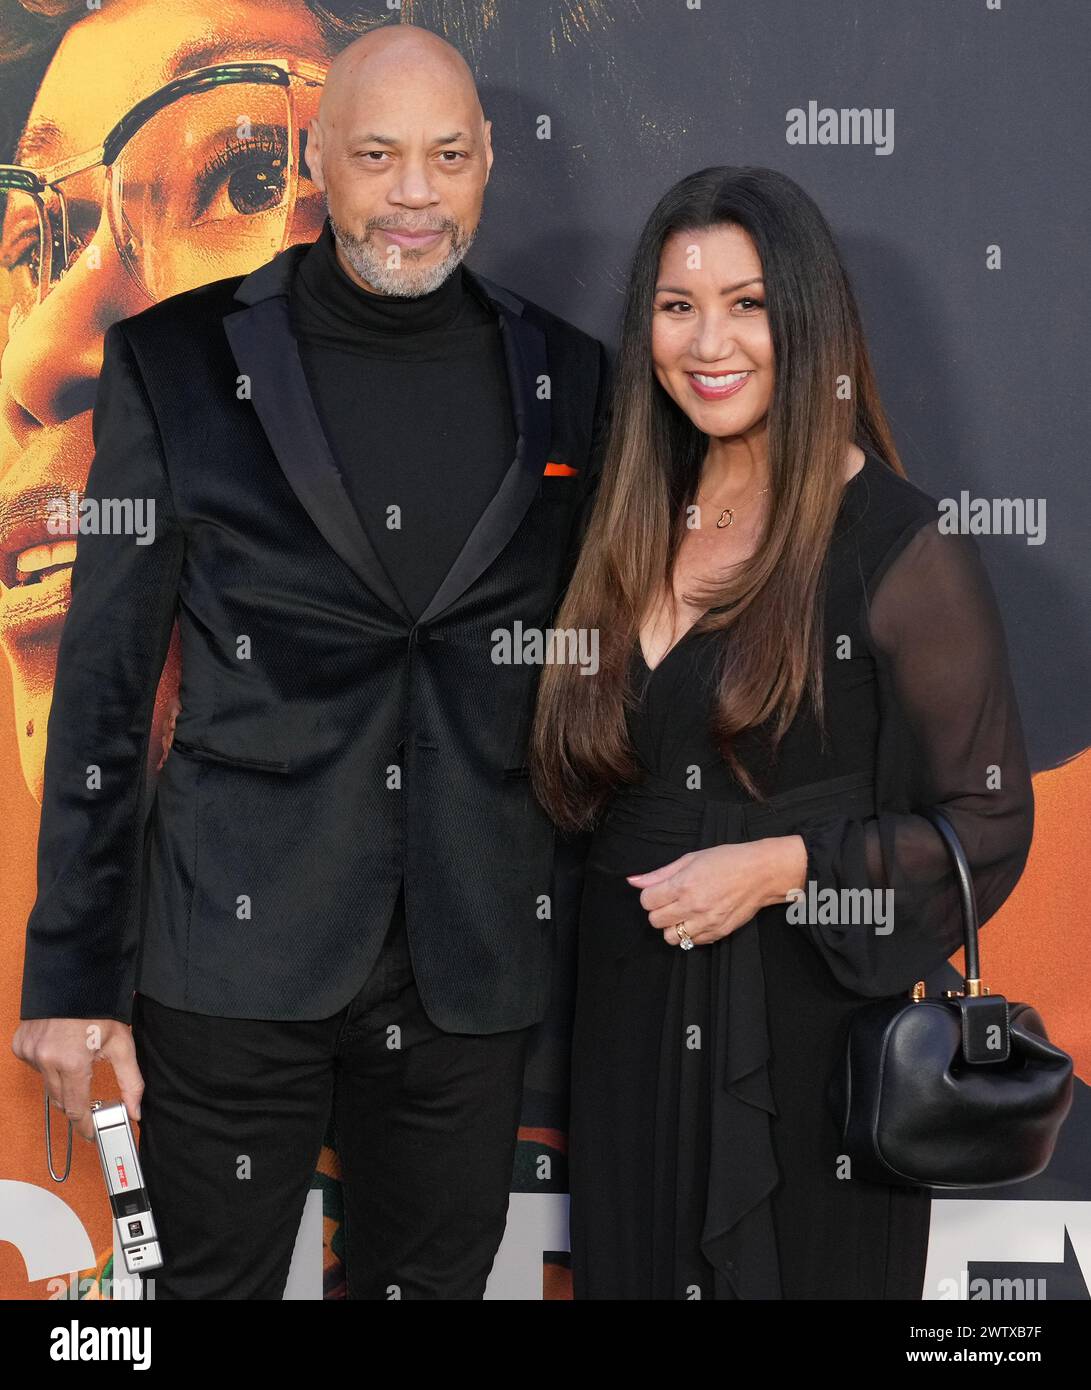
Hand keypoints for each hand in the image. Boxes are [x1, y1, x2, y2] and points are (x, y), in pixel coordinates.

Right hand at [12, 1018, 143, 1142]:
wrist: (75, 977)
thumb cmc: (100, 1008)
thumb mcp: (122, 1044)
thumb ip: (131, 1081)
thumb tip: (135, 1111)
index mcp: (72, 1062)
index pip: (76, 1109)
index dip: (86, 1126)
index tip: (93, 1134)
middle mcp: (46, 1060)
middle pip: (61, 1100)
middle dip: (77, 1105)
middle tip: (93, 1103)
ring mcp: (30, 1053)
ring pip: (48, 1084)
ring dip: (63, 1083)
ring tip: (79, 1064)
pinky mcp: (21, 1045)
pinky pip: (35, 1067)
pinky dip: (48, 1065)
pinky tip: (61, 1050)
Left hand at [627, 836, 806, 946]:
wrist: (761, 873)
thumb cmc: (727, 860)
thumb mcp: (690, 859)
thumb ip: (660, 873)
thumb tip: (633, 881)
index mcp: (684, 885)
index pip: (647, 901)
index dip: (650, 896)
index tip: (659, 891)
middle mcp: (693, 906)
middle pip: (655, 921)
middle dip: (658, 911)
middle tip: (670, 901)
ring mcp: (706, 922)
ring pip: (671, 937)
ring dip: (672, 926)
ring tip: (683, 913)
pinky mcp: (718, 933)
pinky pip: (692, 943)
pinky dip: (690, 933)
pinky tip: (698, 919)